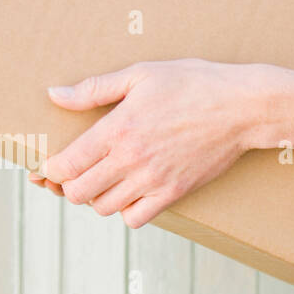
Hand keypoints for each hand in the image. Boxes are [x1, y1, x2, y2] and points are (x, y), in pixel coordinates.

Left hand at [32, 59, 273, 228]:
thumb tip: (55, 95)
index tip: (53, 163)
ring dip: (97, 197)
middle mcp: (132, 160)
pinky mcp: (175, 192)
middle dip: (69, 185)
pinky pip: (136, 218)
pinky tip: (131, 192)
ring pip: (105, 208)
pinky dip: (126, 211)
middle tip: (76, 174)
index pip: (66, 165)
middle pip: (79, 193)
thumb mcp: (141, 75)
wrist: (242, 108)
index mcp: (118, 129)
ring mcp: (154, 180)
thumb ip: (94, 88)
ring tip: (104, 181)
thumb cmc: (193, 84)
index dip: (51, 168)